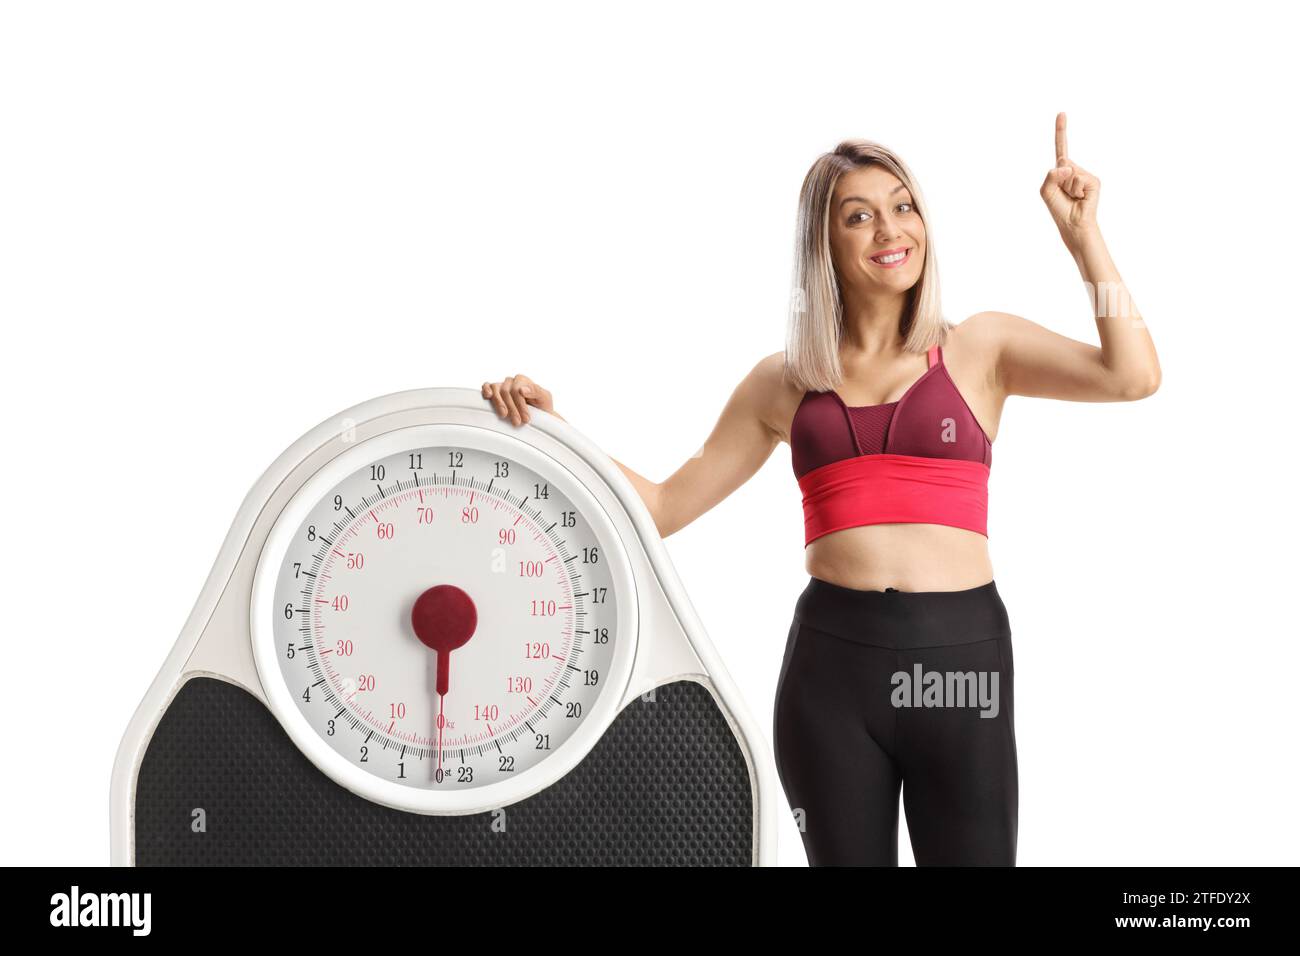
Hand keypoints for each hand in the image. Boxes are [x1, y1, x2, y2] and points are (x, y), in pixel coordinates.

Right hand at [481, 374, 563, 425]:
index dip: (521, 404)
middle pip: (506, 391)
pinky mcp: (493, 391)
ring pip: (496, 389)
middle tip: (517, 422)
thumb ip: (536, 391)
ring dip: (499, 403)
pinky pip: (487, 386)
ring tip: (504, 415)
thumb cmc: (542, 406)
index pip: (517, 389)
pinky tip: (488, 397)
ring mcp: (501, 386)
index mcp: (523, 380)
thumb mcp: (545, 398)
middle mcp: (511, 381)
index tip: (526, 418)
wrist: (539, 416)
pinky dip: (486, 390)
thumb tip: (522, 389)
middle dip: (512, 408)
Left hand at [1040, 112, 1100, 248]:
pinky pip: (1078, 179)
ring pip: (1069, 173)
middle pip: (1061, 163)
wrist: (1073, 224)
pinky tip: (1080, 198)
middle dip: (1057, 180)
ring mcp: (1085, 174)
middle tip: (1064, 195)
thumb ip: (1051, 175)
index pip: (1061, 146)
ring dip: (1066, 188)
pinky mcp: (1094, 181)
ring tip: (1072, 198)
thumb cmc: (1059, 208)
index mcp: (1062, 170)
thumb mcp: (1046, 191)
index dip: (1061, 130)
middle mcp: (1074, 169)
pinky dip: (1075, 191)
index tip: (1062, 113)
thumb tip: (1067, 166)